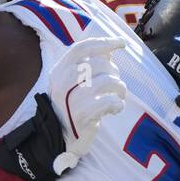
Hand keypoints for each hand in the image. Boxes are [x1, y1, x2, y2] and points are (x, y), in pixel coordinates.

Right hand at [45, 36, 128, 173]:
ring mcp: (72, 99)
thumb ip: (86, 66)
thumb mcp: (71, 83)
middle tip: (115, 84)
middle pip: (100, 64)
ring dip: (120, 89)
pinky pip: (110, 101)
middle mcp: (63, 82)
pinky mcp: (83, 114)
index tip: (121, 43)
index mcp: (59, 71)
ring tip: (118, 96)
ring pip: (109, 81)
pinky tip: (115, 109)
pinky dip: (118, 104)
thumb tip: (109, 51)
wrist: (58, 138)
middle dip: (114, 72)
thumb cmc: (70, 108)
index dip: (104, 42)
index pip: (82, 48)